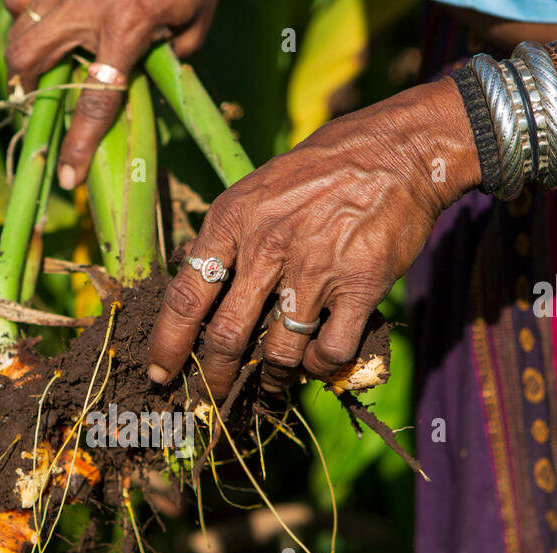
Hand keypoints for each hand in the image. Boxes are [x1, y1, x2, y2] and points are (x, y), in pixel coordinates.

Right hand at [4, 0, 217, 189]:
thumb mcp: (195, 20)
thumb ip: (171, 55)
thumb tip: (145, 75)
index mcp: (126, 28)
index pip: (96, 101)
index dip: (79, 145)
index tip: (66, 179)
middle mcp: (85, 6)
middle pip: (27, 61)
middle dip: (26, 87)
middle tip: (40, 99)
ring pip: (17, 19)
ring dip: (26, 40)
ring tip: (49, 49)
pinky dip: (30, 4)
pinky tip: (55, 10)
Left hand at [147, 78, 481, 398]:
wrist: (397, 151)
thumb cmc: (322, 169)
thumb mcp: (257, 189)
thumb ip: (228, 236)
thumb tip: (194, 277)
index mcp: (232, 221)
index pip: (184, 297)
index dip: (167, 345)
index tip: (159, 374)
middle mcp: (267, 248)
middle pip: (225, 337)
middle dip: (213, 379)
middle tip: (211, 397)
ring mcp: (314, 270)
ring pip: (277, 354)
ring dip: (271, 381)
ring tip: (270, 386)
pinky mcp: (359, 287)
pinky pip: (329, 350)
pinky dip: (319, 367)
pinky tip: (317, 361)